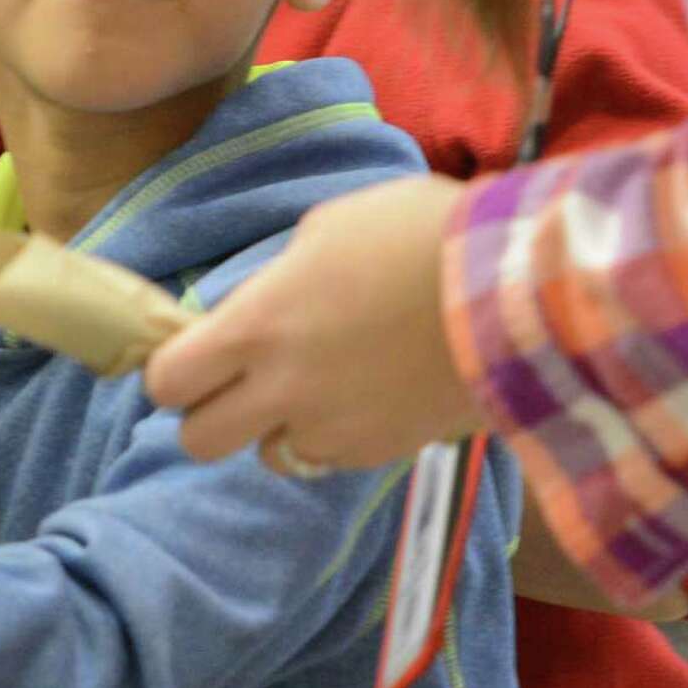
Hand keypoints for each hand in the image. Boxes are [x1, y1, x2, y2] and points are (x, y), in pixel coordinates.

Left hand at [144, 174, 476, 471]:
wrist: (520, 291)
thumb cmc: (421, 234)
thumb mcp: (330, 228)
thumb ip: (280, 278)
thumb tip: (264, 305)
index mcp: (258, 325)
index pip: (167, 380)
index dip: (173, 369)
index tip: (195, 351)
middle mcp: (283, 390)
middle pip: (198, 440)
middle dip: (210, 412)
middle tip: (242, 379)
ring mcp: (333, 431)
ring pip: (269, 455)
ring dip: (278, 426)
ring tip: (320, 384)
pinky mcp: (382, 454)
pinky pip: (329, 459)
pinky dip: (333, 436)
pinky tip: (368, 394)